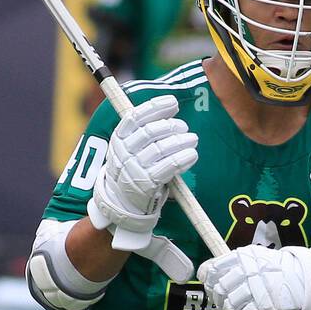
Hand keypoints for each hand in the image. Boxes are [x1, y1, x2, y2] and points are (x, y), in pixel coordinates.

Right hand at [88, 94, 198, 250]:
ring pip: (161, 148)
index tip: (173, 103)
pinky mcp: (147, 185)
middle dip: (171, 126)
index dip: (155, 107)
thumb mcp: (129, 148)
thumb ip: (143, 130)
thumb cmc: (132, 170)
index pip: (135, 117)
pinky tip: (192, 155)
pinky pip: (168, 167)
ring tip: (192, 139)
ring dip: (181, 141)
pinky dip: (183, 159)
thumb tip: (168, 106)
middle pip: (150, 132)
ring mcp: (134, 170)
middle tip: (184, 128)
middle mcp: (123, 153)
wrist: (122, 206)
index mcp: (118, 139)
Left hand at [198, 245, 310, 309]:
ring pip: (229, 306)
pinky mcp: (263, 307)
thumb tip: (217, 276)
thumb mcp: (262, 259)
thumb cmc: (285, 271)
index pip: (214, 267)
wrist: (310, 283)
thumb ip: (242, 265)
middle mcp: (248, 271)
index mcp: (245, 257)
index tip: (208, 285)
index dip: (207, 278)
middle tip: (225, 305)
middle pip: (220, 289)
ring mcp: (256, 289)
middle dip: (219, 300)